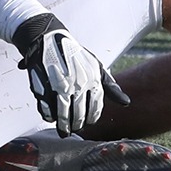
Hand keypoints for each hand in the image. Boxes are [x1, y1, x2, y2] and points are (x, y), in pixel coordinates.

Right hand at [12, 12, 128, 135]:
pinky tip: (52, 116)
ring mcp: (60, 86)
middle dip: (77, 124)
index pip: (95, 109)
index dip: (92, 118)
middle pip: (79, 115)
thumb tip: (126, 103)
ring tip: (64, 130)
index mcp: (93, 79)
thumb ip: (111, 87)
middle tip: (75, 127)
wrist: (47, 40)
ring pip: (63, 116)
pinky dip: (49, 116)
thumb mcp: (96, 66)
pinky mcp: (43, 87)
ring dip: (64, 125)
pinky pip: (47, 110)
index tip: (88, 121)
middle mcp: (78, 84)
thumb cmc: (74, 56)